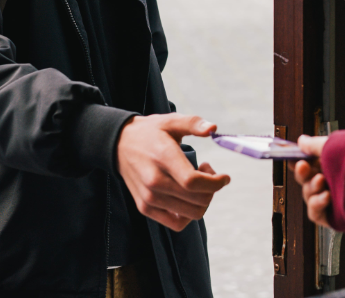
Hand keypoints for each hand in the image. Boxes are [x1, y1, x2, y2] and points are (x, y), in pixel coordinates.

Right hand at [116, 113, 230, 231]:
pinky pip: (177, 224)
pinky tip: (187, 196)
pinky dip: (189, 214)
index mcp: (163, 158)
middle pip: (197, 200)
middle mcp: (154, 182)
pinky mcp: (145, 208)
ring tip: (196, 182)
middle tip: (208, 172)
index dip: (215, 183)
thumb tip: (213, 129)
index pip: (193, 182)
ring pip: (191, 214)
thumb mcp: (171, 121)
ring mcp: (149, 198)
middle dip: (212, 189)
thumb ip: (193, 123)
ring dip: (203, 200)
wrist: (119, 145)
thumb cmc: (150, 132)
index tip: (225, 177)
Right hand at [289, 135, 330, 227]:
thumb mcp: (332, 147)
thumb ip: (313, 145)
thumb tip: (301, 141)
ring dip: (312, 187)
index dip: (298, 161)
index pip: (308, 164)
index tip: (293, 158)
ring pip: (308, 195)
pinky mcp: (332, 216)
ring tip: (322, 181)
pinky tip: (327, 197)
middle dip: (302, 172)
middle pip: (305, 179)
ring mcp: (331, 199)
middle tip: (303, 166)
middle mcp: (330, 182)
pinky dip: (317, 204)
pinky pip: (314, 212)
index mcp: (329, 166)